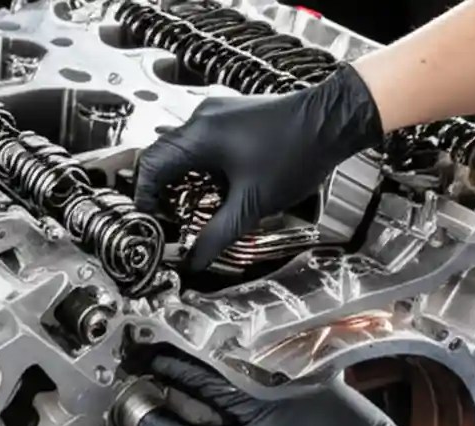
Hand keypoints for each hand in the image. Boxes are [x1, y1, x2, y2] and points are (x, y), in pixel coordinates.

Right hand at [133, 66, 384, 271]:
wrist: (330, 121)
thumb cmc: (296, 152)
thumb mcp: (252, 204)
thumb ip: (218, 235)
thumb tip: (195, 260)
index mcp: (199, 137)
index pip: (150, 166)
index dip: (144, 197)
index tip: (150, 220)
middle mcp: (201, 119)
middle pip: (162, 157)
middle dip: (161, 192)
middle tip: (169, 219)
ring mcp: (216, 114)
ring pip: (181, 150)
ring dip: (182, 180)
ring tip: (192, 207)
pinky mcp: (231, 117)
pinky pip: (201, 143)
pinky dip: (199, 167)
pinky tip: (216, 187)